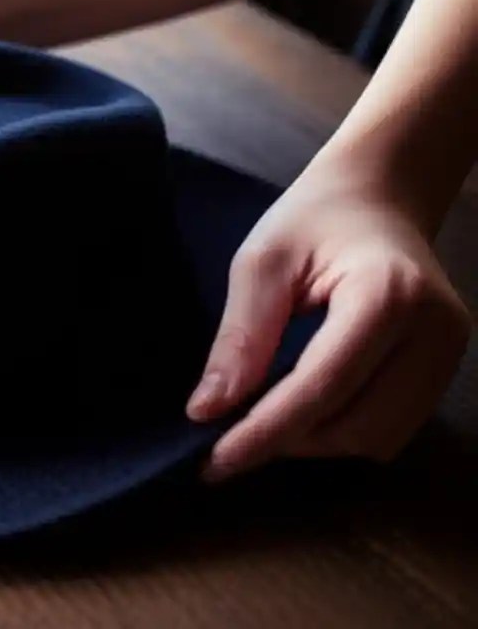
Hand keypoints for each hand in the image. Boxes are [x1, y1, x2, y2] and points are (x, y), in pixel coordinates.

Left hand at [187, 155, 470, 480]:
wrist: (378, 195)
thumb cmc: (312, 219)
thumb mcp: (261, 263)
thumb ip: (239, 338)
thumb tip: (207, 411)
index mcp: (387, 295)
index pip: (321, 388)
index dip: (264, 433)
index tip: (212, 461)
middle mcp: (434, 332)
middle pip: (356, 426)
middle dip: (288, 440)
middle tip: (230, 431)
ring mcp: (449, 353)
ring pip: (377, 439)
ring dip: (314, 441)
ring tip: (265, 414)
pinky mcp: (446, 368)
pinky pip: (391, 428)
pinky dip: (341, 430)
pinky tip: (303, 406)